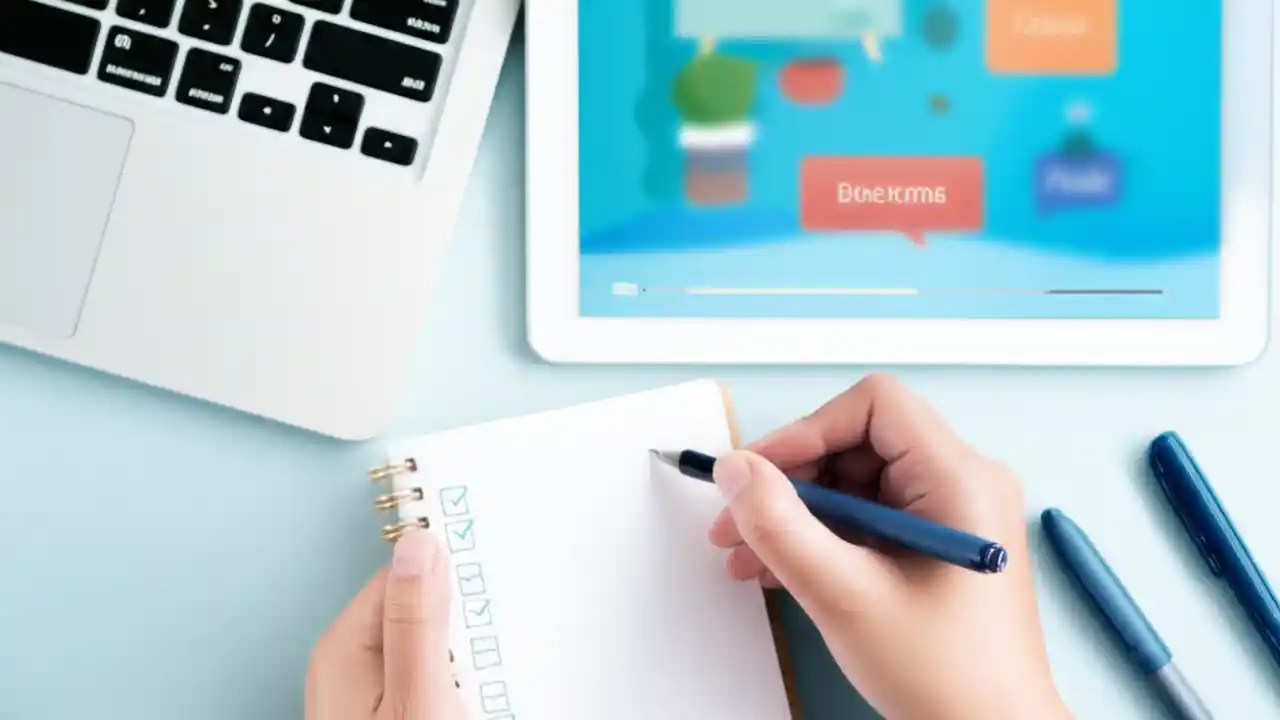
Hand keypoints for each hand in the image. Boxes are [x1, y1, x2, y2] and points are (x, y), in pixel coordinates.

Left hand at [306, 529, 465, 719]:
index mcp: (342, 645)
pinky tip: (457, 702)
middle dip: (453, 625)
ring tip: (471, 686)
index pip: (402, 575)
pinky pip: (417, 676)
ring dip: (454, 658)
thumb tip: (417, 544)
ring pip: (420, 644)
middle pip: (412, 608)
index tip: (483, 598)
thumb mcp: (416, 696)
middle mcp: (342, 660)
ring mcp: (358, 688)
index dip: (447, 584)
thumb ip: (417, 622)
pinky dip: (443, 683)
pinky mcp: (377, 708)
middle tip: (478, 659)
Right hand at [708, 374, 1067, 719]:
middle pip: (857, 442)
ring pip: (855, 482)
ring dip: (795, 513)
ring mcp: (950, 515)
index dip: (806, 430)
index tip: (756, 473)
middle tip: (735, 520)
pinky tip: (776, 569)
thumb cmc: (945, 678)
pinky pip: (867, 517)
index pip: (874, 406)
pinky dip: (820, 536)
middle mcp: (963, 484)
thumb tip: (735, 470)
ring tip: (743, 554)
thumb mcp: (846, 597)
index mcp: (960, 480)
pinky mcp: (935, 544)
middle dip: (789, 479)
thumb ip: (782, 527)